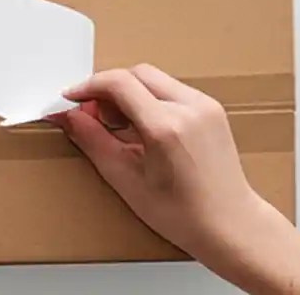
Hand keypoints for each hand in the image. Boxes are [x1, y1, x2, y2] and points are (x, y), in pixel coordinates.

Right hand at [49, 64, 261, 266]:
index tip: (72, 99)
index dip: (89, 86)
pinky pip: (172, 90)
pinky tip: (143, 127)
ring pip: (154, 79)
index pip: (119, 83)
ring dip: (129, 93)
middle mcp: (189, 108)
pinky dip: (150, 99)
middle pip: (136, 74)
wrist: (230, 224)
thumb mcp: (126, 181)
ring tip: (118, 126)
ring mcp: (205, 105)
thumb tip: (69, 117)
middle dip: (108, 88)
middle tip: (92, 115)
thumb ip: (94, 142)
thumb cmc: (183, 215)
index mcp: (166, 127)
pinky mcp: (212, 108)